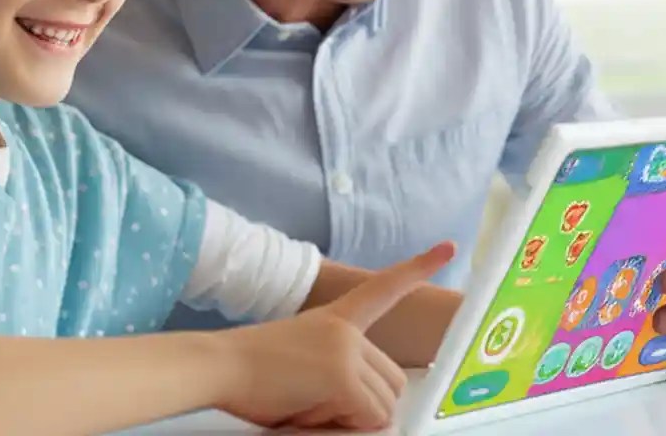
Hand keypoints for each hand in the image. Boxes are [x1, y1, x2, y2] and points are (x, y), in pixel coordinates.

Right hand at [213, 242, 455, 431]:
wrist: (216, 368)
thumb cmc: (247, 374)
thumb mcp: (302, 363)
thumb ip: (339, 370)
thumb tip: (374, 410)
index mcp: (335, 320)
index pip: (382, 290)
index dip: (417, 269)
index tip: (449, 247)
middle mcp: (347, 331)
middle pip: (393, 383)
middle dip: (365, 406)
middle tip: (316, 405)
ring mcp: (346, 350)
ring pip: (384, 405)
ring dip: (351, 419)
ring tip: (306, 406)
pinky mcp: (342, 376)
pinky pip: (366, 418)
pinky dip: (340, 427)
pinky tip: (305, 412)